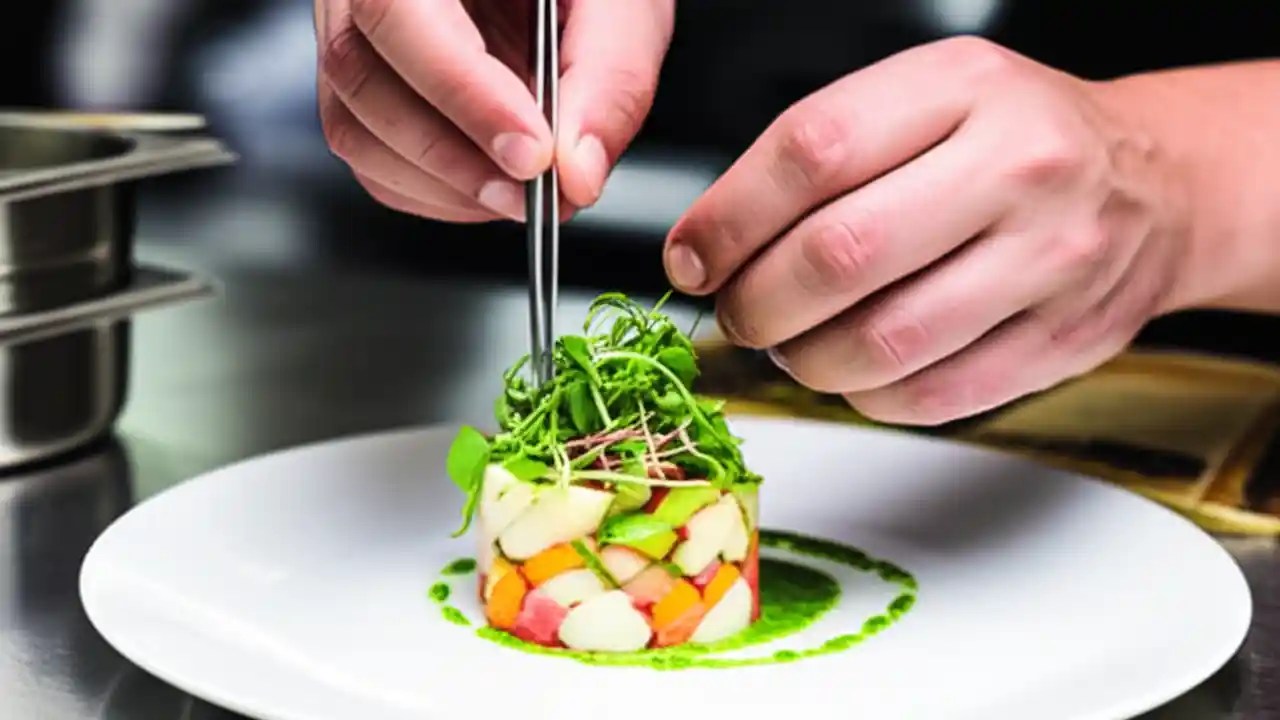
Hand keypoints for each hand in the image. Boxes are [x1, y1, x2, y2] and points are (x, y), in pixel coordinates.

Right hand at [313, 0, 673, 221]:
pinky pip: (370, 161)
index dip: (460, 89)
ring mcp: (351, 36)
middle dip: (454, 156)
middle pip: (359, 73)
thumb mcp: (618, 3)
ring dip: (445, 185)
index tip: (532, 152)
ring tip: (523, 194)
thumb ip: (610, 74)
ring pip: (355, 129)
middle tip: (534, 190)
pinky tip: (492, 185)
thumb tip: (577, 170)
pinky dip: (434, 194)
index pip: (396, 9)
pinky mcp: (364, 92)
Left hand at [664, 37, 1188, 424]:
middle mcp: (1017, 167)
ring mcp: (1050, 259)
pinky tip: (855, 367)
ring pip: (878, 342)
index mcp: (963, 87)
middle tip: (738, 310)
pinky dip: (864, 394)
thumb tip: (708, 244)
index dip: (728, 218)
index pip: (813, 151)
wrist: (1152, 184)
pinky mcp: (1062, 342)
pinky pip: (927, 395)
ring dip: (803, 359)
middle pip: (837, 255)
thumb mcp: (927, 98)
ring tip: (793, 341)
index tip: (693, 256)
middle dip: (756, 302)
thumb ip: (820, 154)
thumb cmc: (1015, 140)